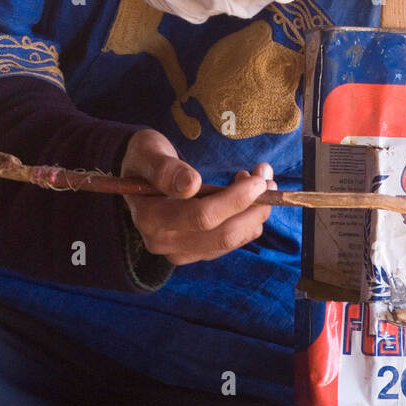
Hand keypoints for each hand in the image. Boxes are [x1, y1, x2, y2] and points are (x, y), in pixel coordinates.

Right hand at [120, 128, 275, 265]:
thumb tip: (190, 185)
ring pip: (230, 240)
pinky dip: (247, 221)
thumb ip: (166, 169)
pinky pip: (230, 242)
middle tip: (267, 179)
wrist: (137, 175)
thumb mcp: (150, 153)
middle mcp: (163, 242)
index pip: (200, 216)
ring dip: (254, 213)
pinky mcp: (195, 253)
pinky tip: (249, 198)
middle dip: (252, 208)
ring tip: (261, 182)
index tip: (257, 179)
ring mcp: (180, 251)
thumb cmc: (145, 159)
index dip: (234, 200)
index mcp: (150, 217)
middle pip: (221, 234)